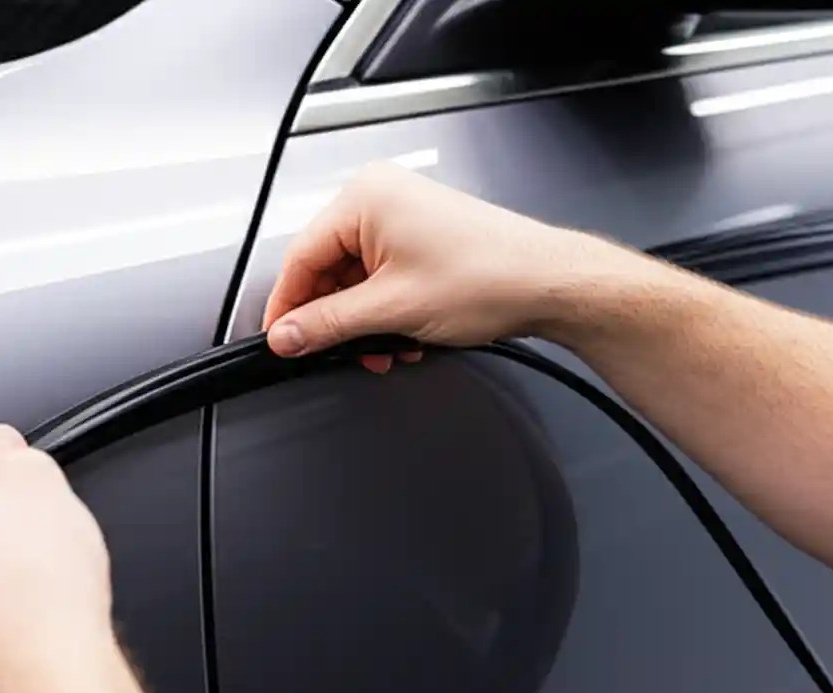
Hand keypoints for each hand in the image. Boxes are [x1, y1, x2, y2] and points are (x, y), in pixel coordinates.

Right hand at [262, 162, 637, 370]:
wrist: (551, 283)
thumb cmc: (491, 276)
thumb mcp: (391, 310)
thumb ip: (327, 325)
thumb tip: (287, 336)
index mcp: (364, 198)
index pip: (300, 257)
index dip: (287, 307)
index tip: (281, 341)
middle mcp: (381, 198)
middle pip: (327, 270)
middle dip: (336, 320)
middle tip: (336, 354)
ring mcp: (403, 217)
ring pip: (356, 280)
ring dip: (364, 323)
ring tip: (384, 349)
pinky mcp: (422, 238)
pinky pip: (382, 278)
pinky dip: (386, 313)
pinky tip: (403, 337)